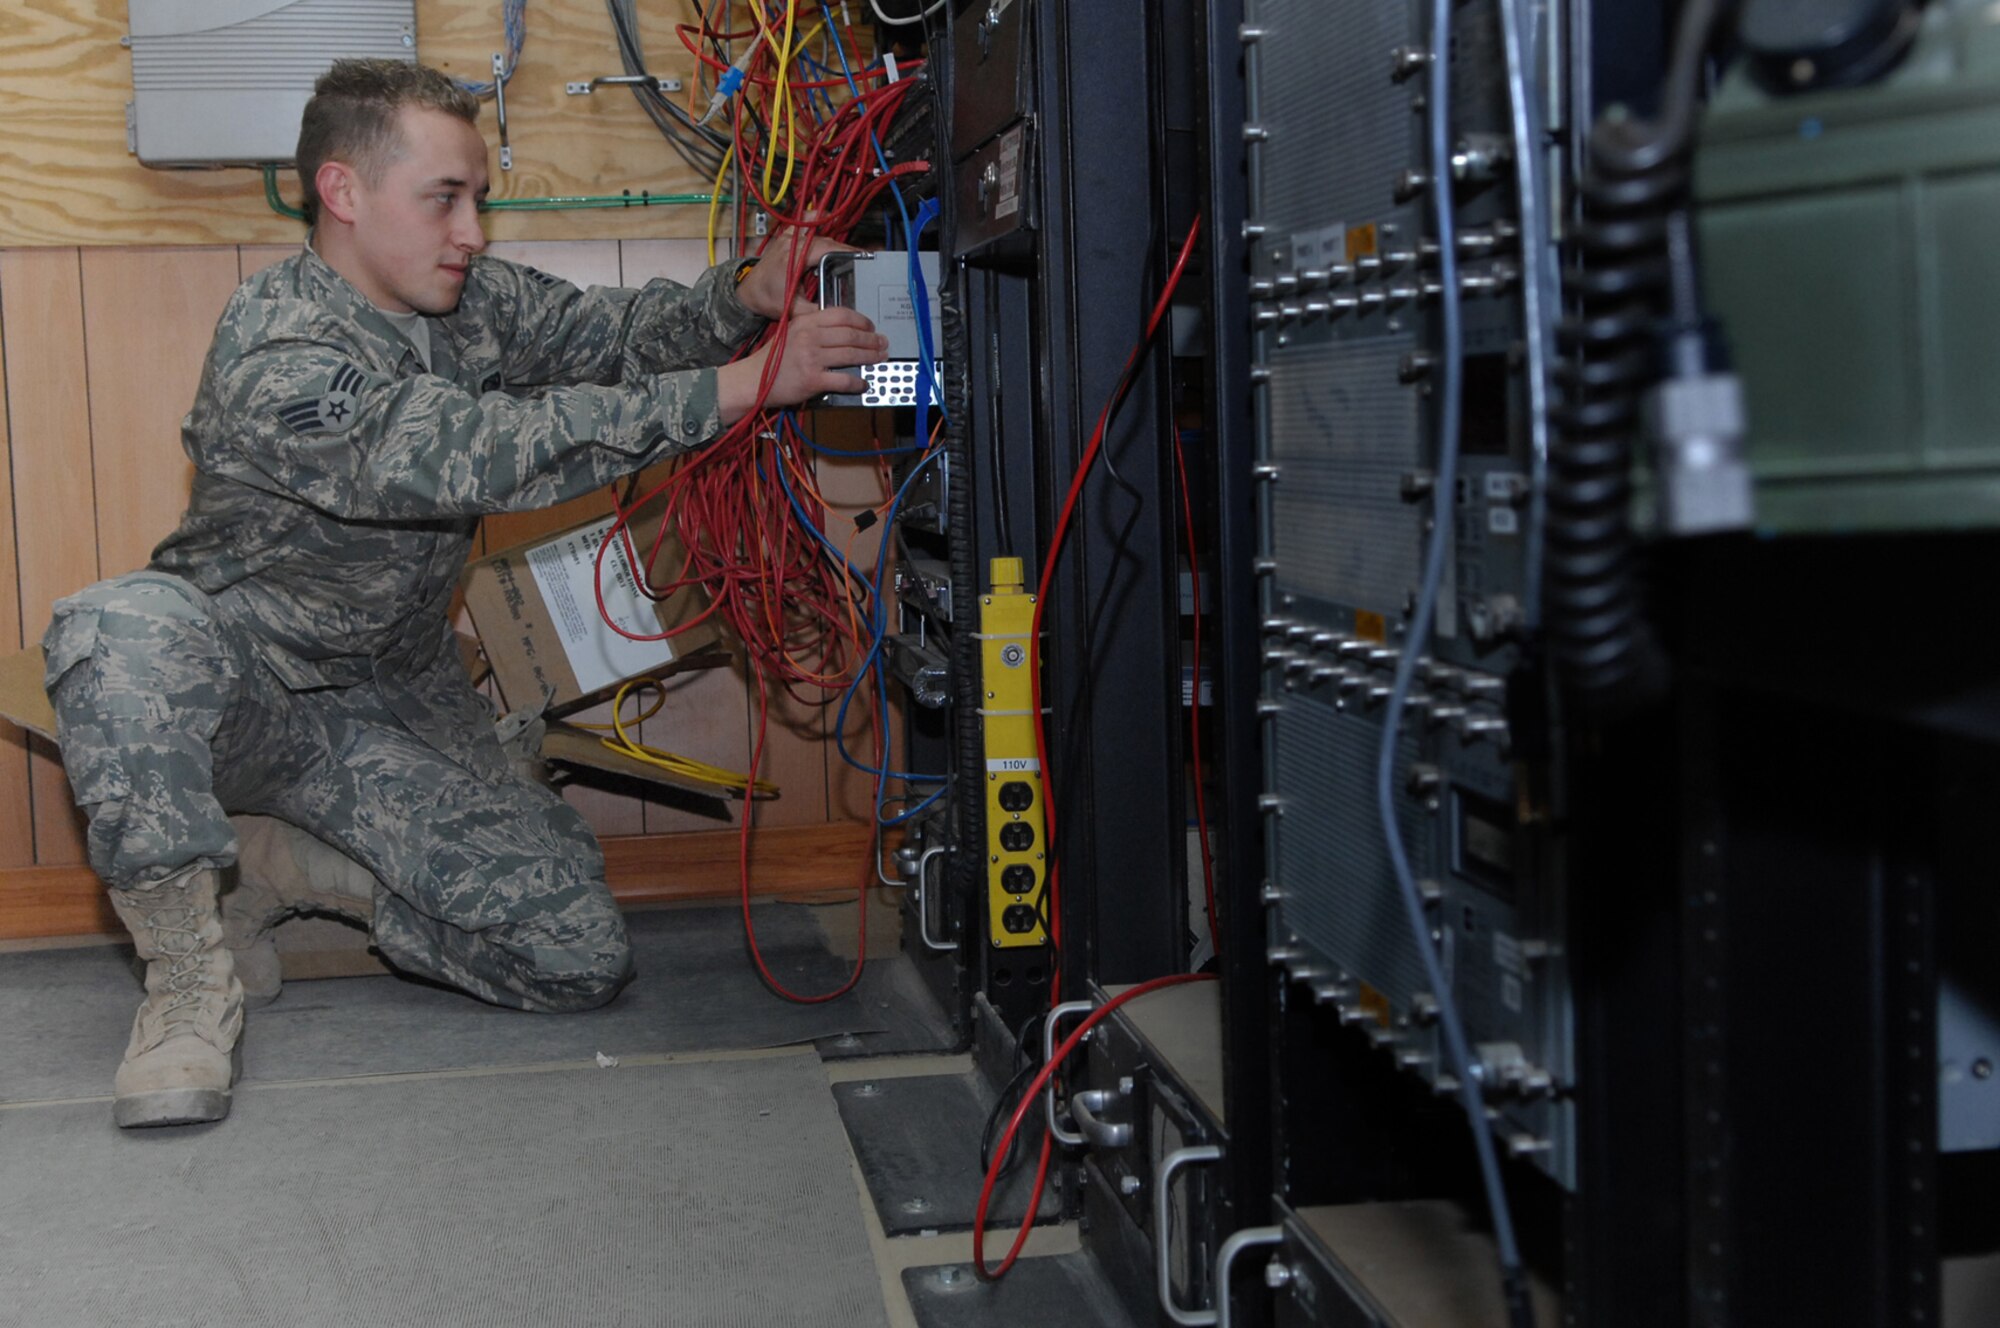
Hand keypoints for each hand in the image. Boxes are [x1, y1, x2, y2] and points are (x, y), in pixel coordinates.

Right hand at [717, 307, 887, 421]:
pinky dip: (857, 382)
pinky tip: (863, 383)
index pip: (841, 314)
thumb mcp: (791, 333)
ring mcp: (811, 358)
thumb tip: (843, 330)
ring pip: (851, 354)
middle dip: (871, 339)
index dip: (861, 320)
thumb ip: (813, 328)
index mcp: (805, 322)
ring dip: (870, 357)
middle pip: (850, 334)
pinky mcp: (812, 379)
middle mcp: (809, 336)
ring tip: (880, 358)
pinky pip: (843, 380)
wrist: (752, 380)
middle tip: (882, 343)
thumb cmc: (772, 359)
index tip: (871, 326)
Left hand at [735, 225, 861, 320]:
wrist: (749, 292)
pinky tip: (829, 220)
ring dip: (834, 241)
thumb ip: (815, 312)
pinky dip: (817, 218)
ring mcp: (788, 236)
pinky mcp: (787, 236)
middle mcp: (791, 242)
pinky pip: (804, 220)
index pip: (825, 248)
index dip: (846, 251)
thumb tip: (837, 314)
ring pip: (819, 232)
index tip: (861, 256)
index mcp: (793, 257)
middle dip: (844, 250)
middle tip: (861, 260)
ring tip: (849, 253)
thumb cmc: (767, 298)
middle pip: (826, 240)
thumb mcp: (793, 310)